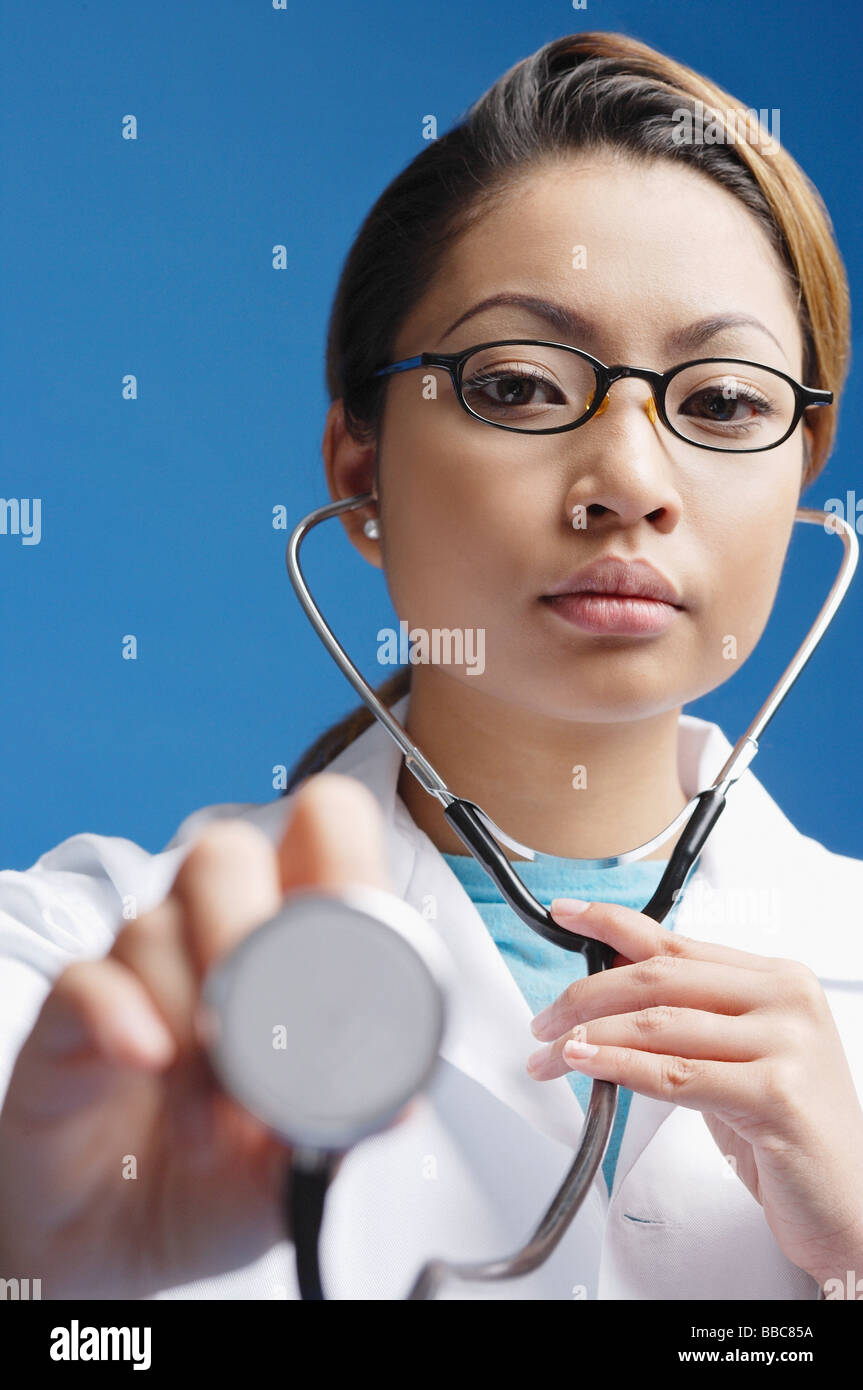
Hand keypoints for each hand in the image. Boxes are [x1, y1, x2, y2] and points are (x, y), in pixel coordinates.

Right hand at [0, 773, 394, 1298]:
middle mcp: (211, 940)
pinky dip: (122, 1015)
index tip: (357, 945)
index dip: (344, 860)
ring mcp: (137, 974)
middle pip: (225, 853)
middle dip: (249, 934)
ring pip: (156, 925)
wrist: (118, 1249)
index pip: (323, 833)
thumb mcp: (302, 1164)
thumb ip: (347, 1129)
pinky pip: (87, 982)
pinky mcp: (69, 1020)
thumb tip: (401, 1103)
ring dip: (196, 1024)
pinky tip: (149, 1061)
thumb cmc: (221, 1180)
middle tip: (267, 1036)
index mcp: (292, 950)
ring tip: (217, 1125)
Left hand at [525, 897, 862, 1286]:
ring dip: (591, 1038)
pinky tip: (586, 1066)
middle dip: (586, 996)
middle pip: (659, 978)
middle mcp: (786, 1000)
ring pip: (660, 1024)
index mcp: (778, 979)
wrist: (852, 1204)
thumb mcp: (734, 1058)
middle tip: (544, 1020)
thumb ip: (685, 1017)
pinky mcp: (777, 1096)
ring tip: (552, 1053)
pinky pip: (676, 1075)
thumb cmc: (789, 1133)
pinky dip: (620, 1068)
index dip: (612, 924)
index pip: (677, 941)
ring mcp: (786, 1045)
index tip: (567, 915)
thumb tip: (609, 985)